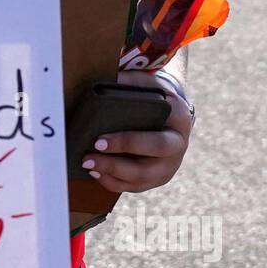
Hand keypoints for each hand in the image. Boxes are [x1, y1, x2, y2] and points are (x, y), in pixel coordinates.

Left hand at [80, 68, 192, 194]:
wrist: (169, 114)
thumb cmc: (153, 97)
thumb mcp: (147, 83)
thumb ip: (129, 81)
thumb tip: (102, 83)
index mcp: (178, 119)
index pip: (155, 135)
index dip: (127, 142)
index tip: (99, 140)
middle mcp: (178, 145)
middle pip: (149, 162)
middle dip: (118, 160)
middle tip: (90, 154)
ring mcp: (169, 165)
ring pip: (142, 177)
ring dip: (112, 172)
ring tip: (88, 163)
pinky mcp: (157, 178)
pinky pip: (135, 186)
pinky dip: (113, 181)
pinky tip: (96, 172)